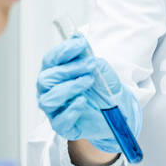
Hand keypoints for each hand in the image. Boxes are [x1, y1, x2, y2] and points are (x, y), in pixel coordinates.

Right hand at [36, 34, 141, 153]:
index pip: (50, 60)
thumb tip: (78, 38)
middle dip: (69, 69)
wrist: (117, 111)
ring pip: (49, 99)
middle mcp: (49, 91)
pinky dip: (71, 110)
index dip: (63, 51)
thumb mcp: (99, 69)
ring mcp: (54, 110)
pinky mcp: (62, 126)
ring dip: (70, 87)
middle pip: (47, 78)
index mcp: (54, 74)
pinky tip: (82, 102)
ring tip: (88, 81)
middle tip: (91, 65)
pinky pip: (60, 120)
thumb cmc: (102, 89)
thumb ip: (87, 55)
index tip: (81, 45)